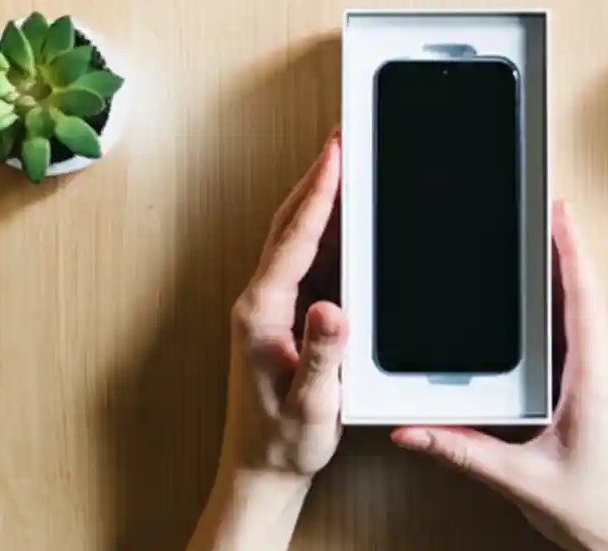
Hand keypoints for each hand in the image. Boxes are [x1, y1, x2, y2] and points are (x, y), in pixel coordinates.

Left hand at [189, 132, 345, 550]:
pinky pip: (305, 259)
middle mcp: (259, 301)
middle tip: (342, 138)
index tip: (335, 155)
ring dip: (320, 198)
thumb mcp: (311, 403)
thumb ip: (324, 354)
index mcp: (261, 313)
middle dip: (317, 177)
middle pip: (289, 223)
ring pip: (295, 236)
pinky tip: (347, 219)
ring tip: (348, 163)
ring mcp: (269, 305)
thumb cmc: (282, 440)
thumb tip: (334, 306)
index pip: (293, 239)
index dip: (318, 193)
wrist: (263, 468)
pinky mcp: (282, 314)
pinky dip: (325, 230)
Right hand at [392, 201, 607, 550]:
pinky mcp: (598, 397)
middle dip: (563, 251)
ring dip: (566, 280)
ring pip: (585, 317)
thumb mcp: (522, 481)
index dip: (571, 250)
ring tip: (539, 246)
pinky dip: (564, 312)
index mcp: (595, 380)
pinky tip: (544, 309)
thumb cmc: (599, 513)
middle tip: (539, 213)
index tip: (558, 211)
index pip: (584, 299)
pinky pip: (581, 341)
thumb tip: (414, 431)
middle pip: (585, 297)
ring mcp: (605, 384)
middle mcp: (605, 374)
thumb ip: (463, 452)